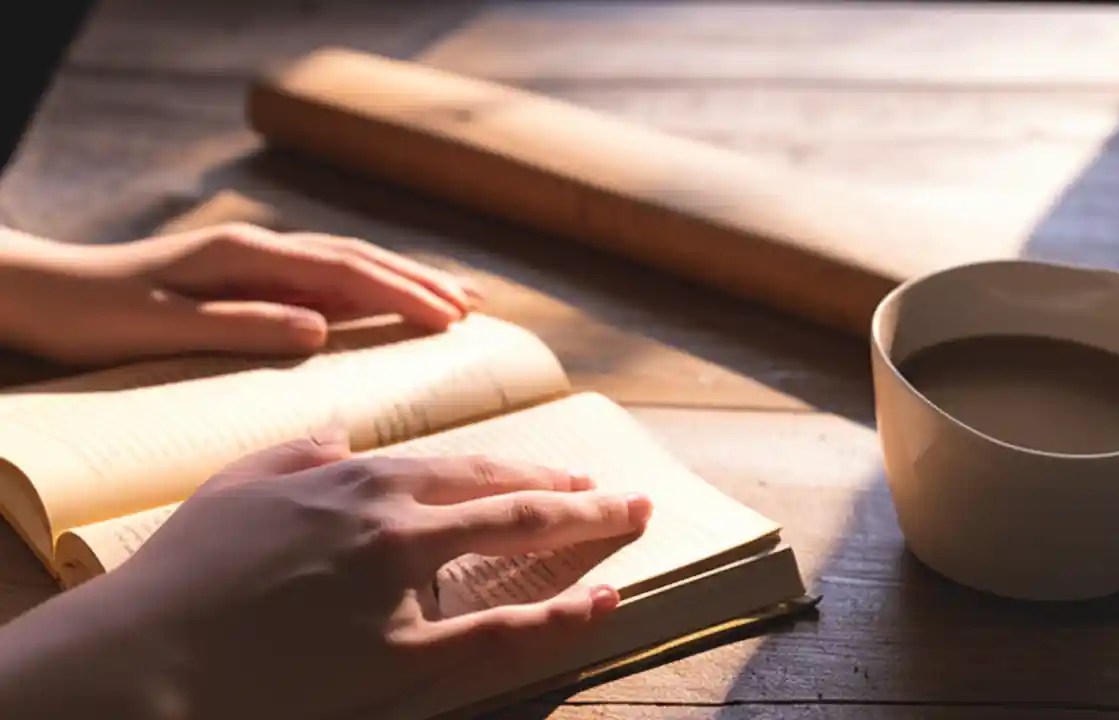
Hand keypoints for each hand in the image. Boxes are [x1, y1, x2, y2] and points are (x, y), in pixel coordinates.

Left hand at [0, 223, 478, 364]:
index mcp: (247, 257)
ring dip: (403, 278)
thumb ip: (244, 325)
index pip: (344, 271)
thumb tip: (321, 330)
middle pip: (358, 258)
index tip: (450, 319)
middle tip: (475, 308)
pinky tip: (385, 301)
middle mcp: (261, 249)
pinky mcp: (251, 276)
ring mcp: (258, 259)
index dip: (401, 293)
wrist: (45, 292)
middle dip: (420, 281)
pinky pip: (326, 278)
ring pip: (348, 262)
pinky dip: (368, 286)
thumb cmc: (98, 316)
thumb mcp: (164, 327)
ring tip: (456, 298)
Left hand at [0, 430, 651, 718]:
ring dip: (469, 466)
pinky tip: (370, 455)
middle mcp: (369, 484)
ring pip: (413, 456)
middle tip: (589, 483)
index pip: (527, 514)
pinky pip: (329, 449)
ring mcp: (307, 471)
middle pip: (480, 472)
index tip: (637, 505)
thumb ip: (513, 636)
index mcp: (413, 534)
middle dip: (544, 478)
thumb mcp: (410, 679)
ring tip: (503, 470)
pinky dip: (370, 457)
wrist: (131, 667)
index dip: (589, 514)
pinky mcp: (253, 474)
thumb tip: (603, 601)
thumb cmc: (276, 690)